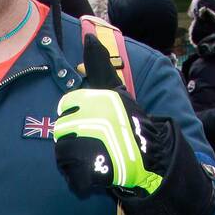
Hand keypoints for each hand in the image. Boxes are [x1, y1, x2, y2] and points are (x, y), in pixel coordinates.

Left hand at [53, 33, 214, 214]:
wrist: (151, 157)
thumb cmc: (131, 123)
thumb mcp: (115, 90)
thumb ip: (98, 65)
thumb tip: (88, 36)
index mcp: (92, 98)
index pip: (66, 107)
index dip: (78, 117)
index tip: (95, 124)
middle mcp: (87, 117)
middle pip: (63, 132)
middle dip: (77, 140)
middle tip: (99, 143)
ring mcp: (87, 144)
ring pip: (63, 154)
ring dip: (77, 159)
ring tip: (98, 157)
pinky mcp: (88, 169)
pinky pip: (71, 176)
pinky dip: (80, 179)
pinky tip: (95, 173)